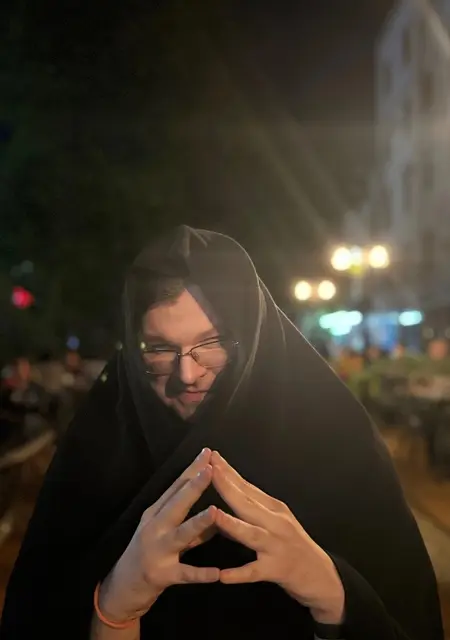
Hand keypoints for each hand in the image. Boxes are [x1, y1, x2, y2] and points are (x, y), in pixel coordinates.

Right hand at [99, 448, 219, 622]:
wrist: (122, 588)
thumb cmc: (150, 554)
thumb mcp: (168, 533)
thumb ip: (194, 525)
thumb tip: (220, 511)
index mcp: (156, 513)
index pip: (176, 487)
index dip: (192, 470)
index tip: (208, 453)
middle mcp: (155, 528)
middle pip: (176, 504)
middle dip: (193, 487)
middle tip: (210, 470)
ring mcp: (157, 551)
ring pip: (180, 534)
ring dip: (197, 522)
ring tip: (214, 512)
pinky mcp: (161, 575)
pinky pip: (184, 574)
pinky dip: (200, 574)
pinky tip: (217, 574)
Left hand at [211, 452, 344, 623]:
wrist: (322, 577)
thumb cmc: (293, 546)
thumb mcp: (276, 523)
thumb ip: (250, 514)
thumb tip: (219, 507)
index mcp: (274, 509)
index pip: (248, 487)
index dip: (229, 472)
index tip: (212, 456)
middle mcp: (276, 523)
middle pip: (248, 503)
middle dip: (227, 486)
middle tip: (208, 470)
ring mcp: (277, 546)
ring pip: (251, 533)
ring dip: (232, 524)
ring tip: (214, 514)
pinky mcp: (277, 570)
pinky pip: (255, 572)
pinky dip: (239, 573)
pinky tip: (223, 576)